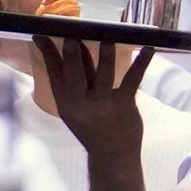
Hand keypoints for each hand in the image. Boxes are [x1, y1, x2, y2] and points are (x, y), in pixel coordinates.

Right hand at [35, 36, 154, 159]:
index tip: (41, 34)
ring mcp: (104, 104)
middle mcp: (82, 103)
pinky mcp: (124, 104)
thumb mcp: (74, 108)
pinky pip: (132, 79)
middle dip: (73, 54)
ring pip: (104, 74)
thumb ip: (75, 80)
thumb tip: (74, 47)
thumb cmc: (91, 126)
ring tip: (108, 39)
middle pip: (75, 73)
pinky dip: (141, 63)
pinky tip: (148, 48)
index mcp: (66, 102)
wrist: (112, 155)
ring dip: (106, 55)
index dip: (47, 53)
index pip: (53, 73)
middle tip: (72, 35)